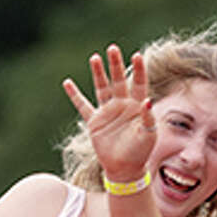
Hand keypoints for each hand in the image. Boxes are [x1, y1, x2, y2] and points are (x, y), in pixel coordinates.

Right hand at [66, 44, 153, 184]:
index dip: (138, 70)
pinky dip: (74, 95)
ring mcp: (108, 111)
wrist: (125, 168)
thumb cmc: (141, 152)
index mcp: (138, 106)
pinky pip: (83, 105)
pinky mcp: (95, 121)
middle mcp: (122, 105)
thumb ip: (148, 118)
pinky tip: (67, 83)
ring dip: (98, 73)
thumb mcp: (148, 135)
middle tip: (112, 48)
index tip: (137, 55)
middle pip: (118, 80)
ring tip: (95, 57)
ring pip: (102, 88)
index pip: (138, 84)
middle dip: (115, 65)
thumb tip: (148, 101)